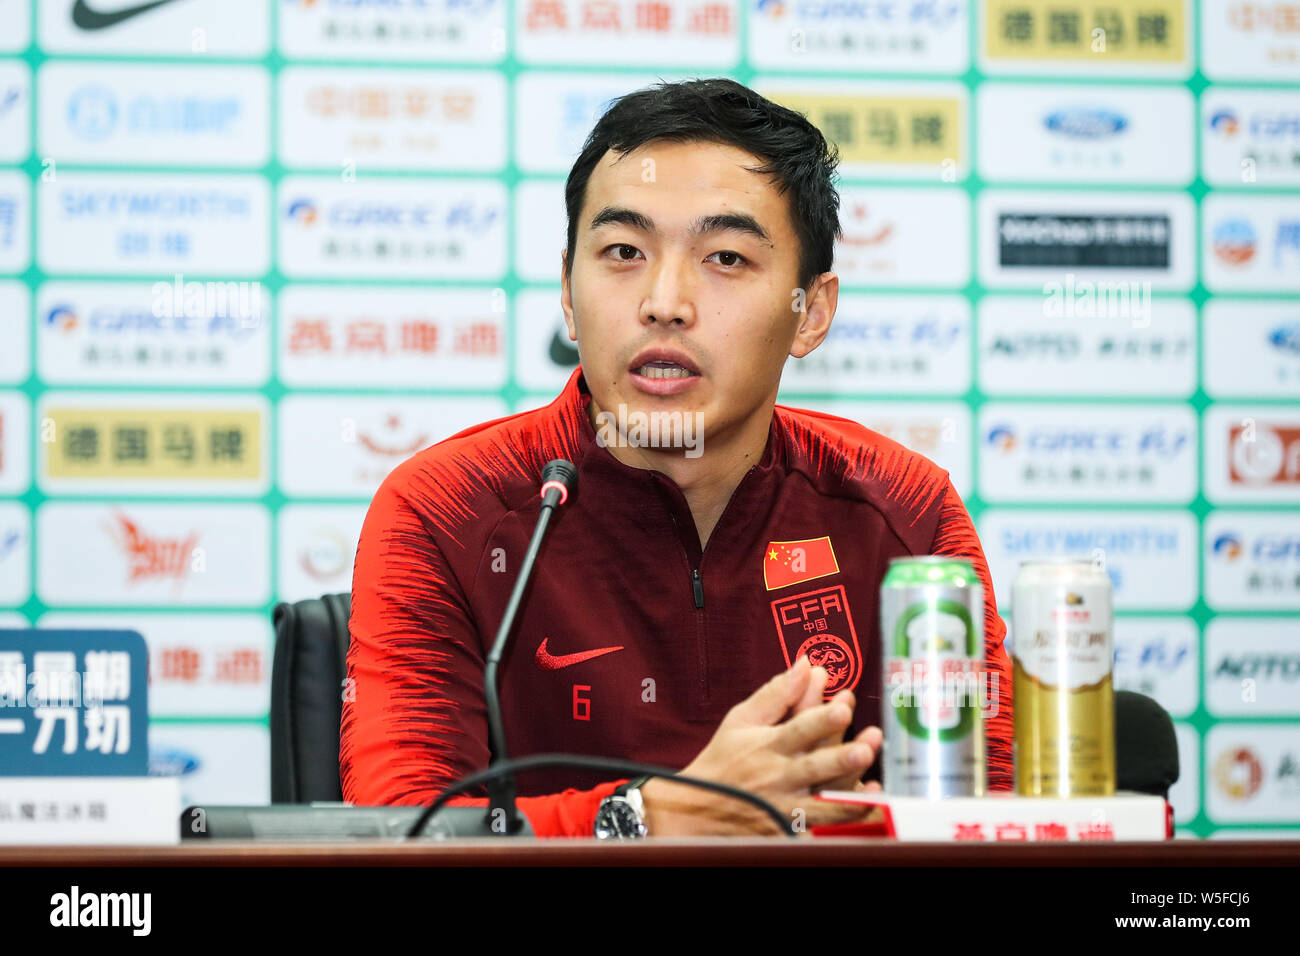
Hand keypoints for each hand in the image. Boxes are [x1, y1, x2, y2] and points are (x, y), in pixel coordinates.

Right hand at [640, 657, 882, 836]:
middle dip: (840, 758)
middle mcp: (779, 777)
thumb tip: (806, 664)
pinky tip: (867, 807)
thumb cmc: (724, 759)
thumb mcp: (741, 721)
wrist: (699, 809)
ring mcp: (785, 807)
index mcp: (767, 745)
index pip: (797, 729)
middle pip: (814, 767)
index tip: (843, 707)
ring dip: (848, 794)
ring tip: (875, 783)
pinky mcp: (790, 829)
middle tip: (867, 747)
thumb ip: (776, 694)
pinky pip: (822, 827)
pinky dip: (844, 820)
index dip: (820, 719)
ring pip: (822, 803)